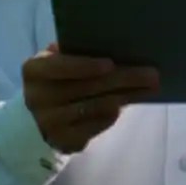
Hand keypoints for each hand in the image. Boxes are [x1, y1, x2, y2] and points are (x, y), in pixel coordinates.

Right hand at [22, 43, 159, 152]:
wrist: (38, 114)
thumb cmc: (57, 77)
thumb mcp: (57, 59)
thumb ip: (76, 51)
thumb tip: (118, 43)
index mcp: (34, 70)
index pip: (59, 67)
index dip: (84, 66)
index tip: (110, 64)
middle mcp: (37, 99)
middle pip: (87, 88)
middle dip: (123, 80)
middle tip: (152, 75)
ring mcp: (50, 123)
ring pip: (96, 107)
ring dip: (126, 96)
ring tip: (149, 87)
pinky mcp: (64, 141)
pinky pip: (97, 125)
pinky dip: (113, 114)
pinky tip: (127, 103)